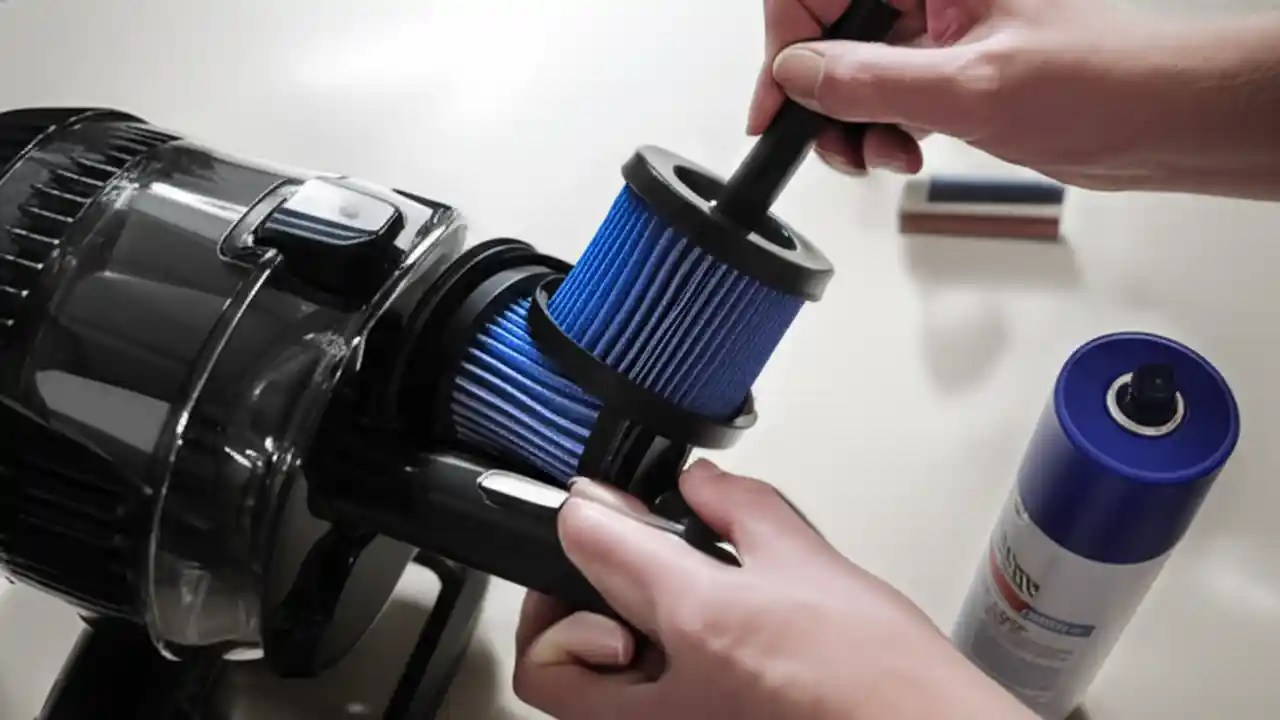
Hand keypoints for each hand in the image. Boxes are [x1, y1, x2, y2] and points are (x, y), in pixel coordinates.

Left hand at [513, 460, 1034, 719]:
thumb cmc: (886, 674)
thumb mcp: (811, 559)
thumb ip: (740, 510)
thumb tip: (698, 485)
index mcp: (698, 625)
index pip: (590, 547)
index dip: (582, 510)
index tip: (590, 504)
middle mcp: (670, 699)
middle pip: (543, 663)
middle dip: (554, 614)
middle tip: (591, 585)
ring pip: (579, 703)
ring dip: (590, 657)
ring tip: (641, 628)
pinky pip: (632, 716)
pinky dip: (635, 683)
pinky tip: (684, 657)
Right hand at [749, 0, 1279, 197]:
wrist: (1162, 121)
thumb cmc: (1105, 81)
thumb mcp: (969, 89)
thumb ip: (870, 80)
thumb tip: (798, 74)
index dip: (788, 40)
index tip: (779, 95)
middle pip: (831, 29)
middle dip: (820, 93)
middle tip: (827, 137)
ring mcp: (938, 29)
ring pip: (852, 68)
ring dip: (851, 121)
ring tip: (878, 152)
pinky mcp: (948, 66)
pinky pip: (884, 93)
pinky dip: (880, 130)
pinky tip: (903, 150)